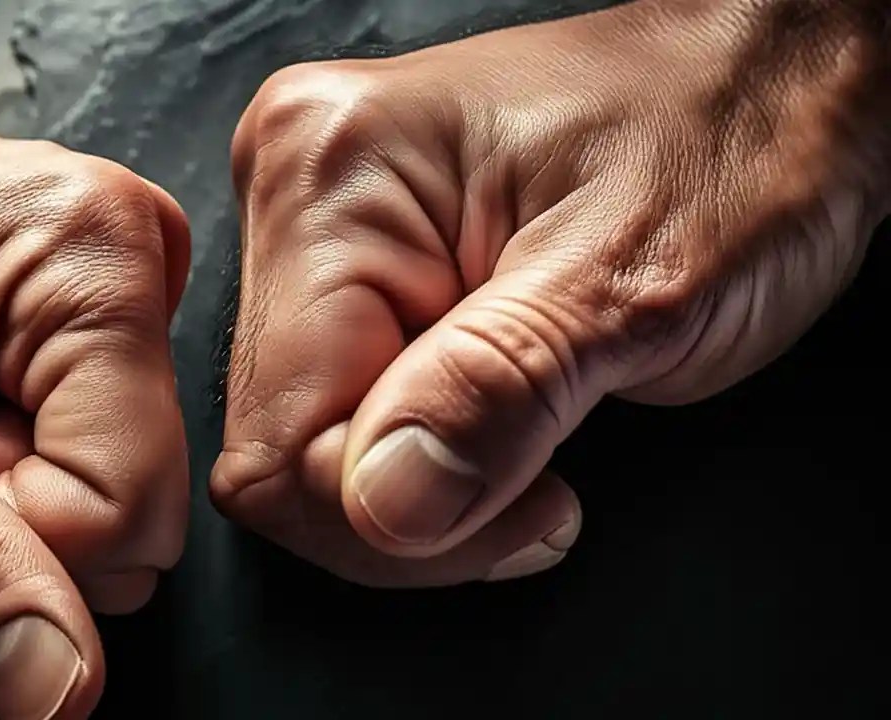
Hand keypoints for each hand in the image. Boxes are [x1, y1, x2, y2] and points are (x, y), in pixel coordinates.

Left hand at [0, 61, 188, 717]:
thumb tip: (58, 691)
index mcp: (96, 251)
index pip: (127, 504)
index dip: (14, 539)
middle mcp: (136, 258)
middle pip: (136, 505)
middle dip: (12, 517)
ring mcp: (115, 293)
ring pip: (113, 496)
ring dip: (2, 498)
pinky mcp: (88, 323)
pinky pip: (85, 461)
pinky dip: (0, 470)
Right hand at [213, 0, 888, 586]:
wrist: (764, 77)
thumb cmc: (731, 141)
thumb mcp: (637, 284)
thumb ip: (500, 392)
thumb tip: (385, 505)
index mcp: (335, 175)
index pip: (282, 436)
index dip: (389, 517)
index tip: (528, 510)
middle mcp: (297, 191)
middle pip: (280, 444)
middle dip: (410, 503)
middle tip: (539, 486)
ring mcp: (317, 228)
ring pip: (306, 440)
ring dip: (421, 479)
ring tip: (539, 429)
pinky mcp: (350, 263)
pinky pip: (343, 411)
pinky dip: (423, 448)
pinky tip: (503, 414)